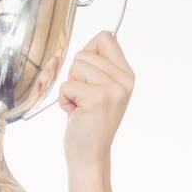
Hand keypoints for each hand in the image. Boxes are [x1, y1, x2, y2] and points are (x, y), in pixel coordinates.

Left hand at [59, 31, 133, 164]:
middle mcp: (124, 80)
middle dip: (76, 75)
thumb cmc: (89, 123)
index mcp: (127, 74)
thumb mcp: (102, 89)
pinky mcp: (97, 99)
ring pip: (75, 66)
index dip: (88, 53)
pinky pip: (67, 85)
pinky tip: (76, 114)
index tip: (89, 78)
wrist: (90, 156)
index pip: (105, 37)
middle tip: (84, 98)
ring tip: (80, 106)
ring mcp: (113, 89)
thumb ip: (101, 65)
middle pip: (85, 52)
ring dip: (70, 88)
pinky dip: (64, 100)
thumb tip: (102, 35)